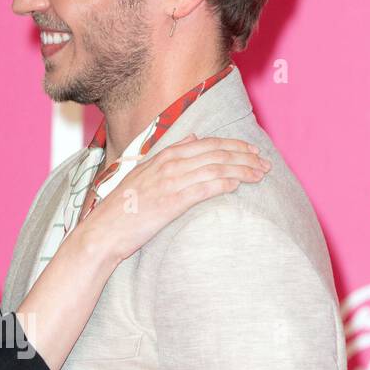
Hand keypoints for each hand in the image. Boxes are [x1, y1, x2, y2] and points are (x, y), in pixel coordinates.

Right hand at [80, 134, 271, 263]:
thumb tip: (193, 137)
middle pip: (216, 153)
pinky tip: (240, 184)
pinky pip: (205, 187)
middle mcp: (169, 165)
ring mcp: (171, 182)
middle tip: (265, 163)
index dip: (233, 145)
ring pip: (216, 168)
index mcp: (163, 156)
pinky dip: (225, 183)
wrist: (104, 232)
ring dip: (242, 170)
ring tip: (260, 175)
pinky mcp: (172, 202)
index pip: (207, 143)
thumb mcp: (144, 173)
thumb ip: (170, 154)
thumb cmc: (123, 208)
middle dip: (245, 156)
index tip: (252, 150)